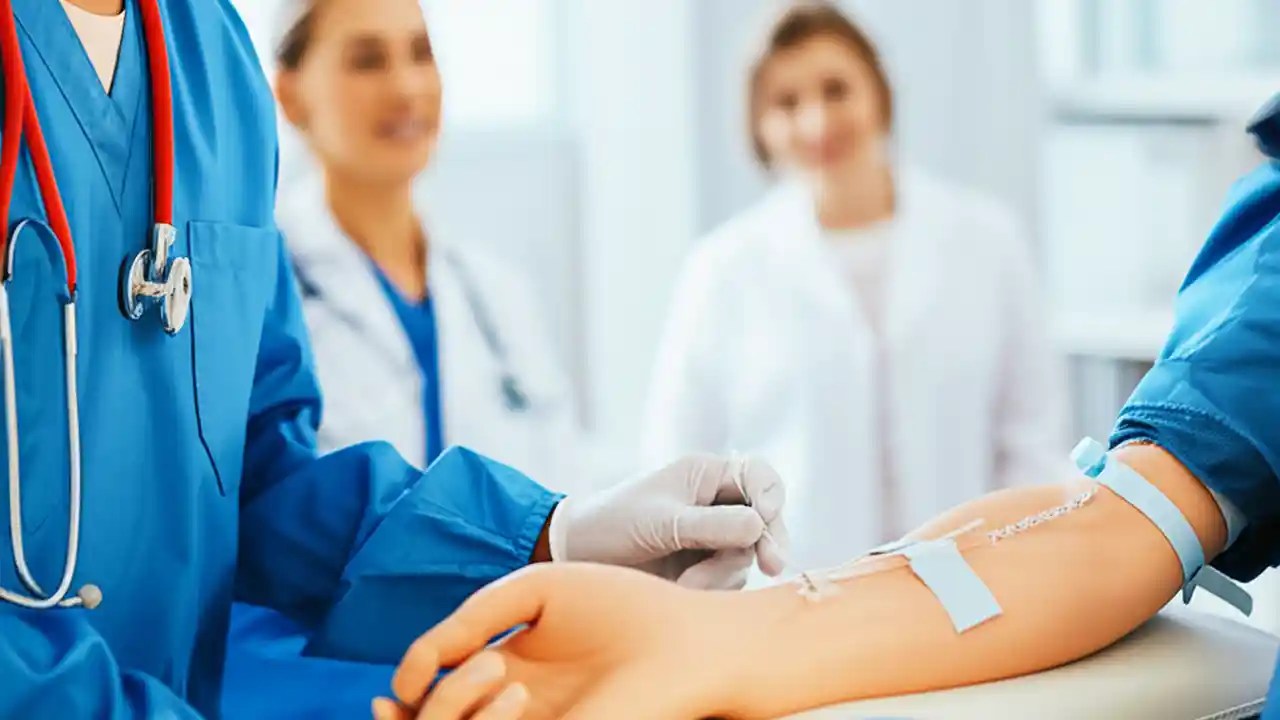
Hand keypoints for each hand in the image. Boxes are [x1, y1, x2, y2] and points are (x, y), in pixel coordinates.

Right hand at [376, 563, 767, 719]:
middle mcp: (515, 710)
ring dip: (451, 708)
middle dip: (428, 701)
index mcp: (510, 671)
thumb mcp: (536, 591)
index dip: (402, 693)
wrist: (693, 641)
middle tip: (479, 663)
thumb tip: (420, 662)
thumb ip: (474, 613)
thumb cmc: (627, 610)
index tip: (397, 681)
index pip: (434, 696)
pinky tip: (515, 691)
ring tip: (501, 669)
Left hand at [549, 455, 788, 588]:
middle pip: (763, 520)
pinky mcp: (704, 570)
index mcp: (705, 475)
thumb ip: (711, 525)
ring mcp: (712, 538)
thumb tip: (759, 526)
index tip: (766, 517)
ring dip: (723, 573)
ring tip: (688, 586)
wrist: (576, 558)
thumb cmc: (612, 523)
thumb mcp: (661, 521)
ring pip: (745, 555)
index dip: (771, 495)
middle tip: (772, 566)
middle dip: (767, 541)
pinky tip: (684, 592)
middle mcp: (716, 504)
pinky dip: (712, 589)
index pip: (758, 476)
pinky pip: (728, 581)